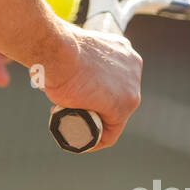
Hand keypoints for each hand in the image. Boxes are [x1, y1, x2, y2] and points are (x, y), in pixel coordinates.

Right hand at [39, 22, 142, 149]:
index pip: (113, 80)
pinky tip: (83, 142)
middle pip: (115, 97)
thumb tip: (60, 65)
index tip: (72, 95)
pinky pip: (111, 133)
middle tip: (68, 107)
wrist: (58, 52)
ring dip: (94, 123)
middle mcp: (132, 68)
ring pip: (114, 116)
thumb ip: (76, 57)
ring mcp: (131, 89)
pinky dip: (97, 140)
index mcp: (122, 51)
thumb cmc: (57, 47)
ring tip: (72, 123)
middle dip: (94, 107)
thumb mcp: (74, 48)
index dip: (92, 92)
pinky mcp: (121, 107)